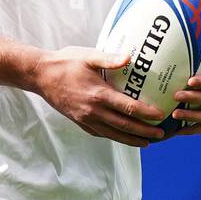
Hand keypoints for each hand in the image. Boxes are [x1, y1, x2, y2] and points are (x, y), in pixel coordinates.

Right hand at [33, 46, 166, 147]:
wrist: (40, 76)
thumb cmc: (65, 62)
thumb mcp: (88, 56)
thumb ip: (109, 59)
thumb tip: (129, 57)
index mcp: (98, 94)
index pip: (128, 107)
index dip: (146, 113)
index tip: (160, 116)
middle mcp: (93, 110)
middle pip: (124, 125)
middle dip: (144, 131)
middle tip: (161, 135)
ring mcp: (85, 118)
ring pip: (113, 134)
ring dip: (131, 140)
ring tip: (146, 142)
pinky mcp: (79, 121)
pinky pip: (100, 133)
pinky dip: (114, 137)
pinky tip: (122, 137)